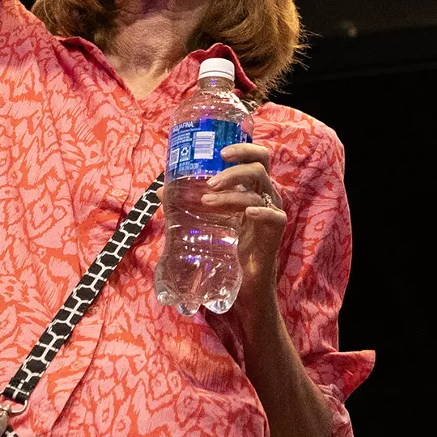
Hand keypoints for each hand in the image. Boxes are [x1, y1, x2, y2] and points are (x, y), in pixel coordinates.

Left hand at [201, 141, 290, 338]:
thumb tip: (160, 191)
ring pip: (259, 189)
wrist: (246, 288)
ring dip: (232, 190)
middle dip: (239, 162)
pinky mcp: (276, 230)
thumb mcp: (208, 224)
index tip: (220, 150)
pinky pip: (272, 214)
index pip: (254, 158)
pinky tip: (247, 213)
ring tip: (207, 200)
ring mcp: (272, 211)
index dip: (242, 148)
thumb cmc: (228, 252)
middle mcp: (265, 195)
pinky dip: (259, 210)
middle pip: (261, 164)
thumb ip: (189, 207)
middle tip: (215, 171)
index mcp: (251, 189)